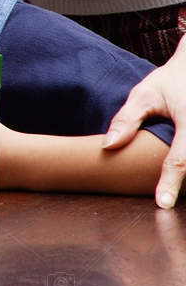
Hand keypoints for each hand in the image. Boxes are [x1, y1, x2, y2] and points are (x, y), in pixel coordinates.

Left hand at [103, 39, 185, 207]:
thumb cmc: (170, 81)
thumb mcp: (145, 94)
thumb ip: (127, 120)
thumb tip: (107, 146)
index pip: (180, 160)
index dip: (170, 184)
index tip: (162, 204)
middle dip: (183, 186)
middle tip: (165, 202)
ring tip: (171, 192)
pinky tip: (181, 181)